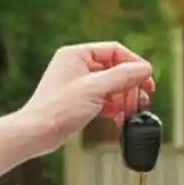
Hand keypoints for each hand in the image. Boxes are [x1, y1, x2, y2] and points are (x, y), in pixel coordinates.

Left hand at [20, 42, 155, 151]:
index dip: (133, 63)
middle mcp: (76, 66)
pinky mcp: (77, 100)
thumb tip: (145, 68)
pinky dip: (113, 108)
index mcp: (76, 54)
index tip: (147, 78)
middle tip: (144, 98)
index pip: (114, 50)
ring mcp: (77, 84)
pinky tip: (120, 118)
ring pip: (110, 86)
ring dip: (124, 98)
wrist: (36, 134)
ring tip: (133, 111)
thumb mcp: (95, 89)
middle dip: (130, 85)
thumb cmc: (58, 109)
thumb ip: (123, 77)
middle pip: (114, 69)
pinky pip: (102, 99)